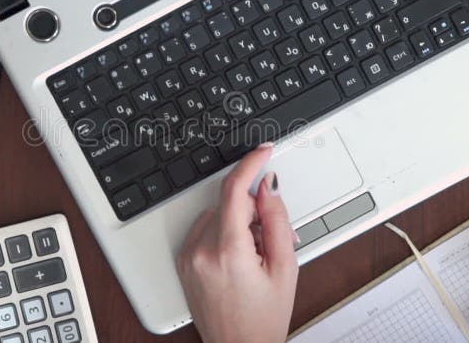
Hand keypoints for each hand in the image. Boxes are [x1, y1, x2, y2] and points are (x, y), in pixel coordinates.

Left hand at [176, 144, 299, 342]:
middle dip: (253, 211)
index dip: (251, 164)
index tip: (263, 151)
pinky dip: (222, 233)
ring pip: (217, 214)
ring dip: (237, 223)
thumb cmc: (264, 317)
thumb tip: (268, 186)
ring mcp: (188, 256)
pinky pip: (204, 229)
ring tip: (253, 257)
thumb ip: (277, 220)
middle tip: (270, 241)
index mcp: (228, 251)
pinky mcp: (183, 260)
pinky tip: (236, 259)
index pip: (235, 190)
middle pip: (228, 203)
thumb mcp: (285, 267)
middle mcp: (201, 250)